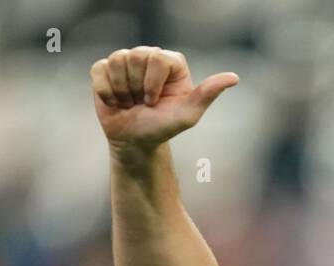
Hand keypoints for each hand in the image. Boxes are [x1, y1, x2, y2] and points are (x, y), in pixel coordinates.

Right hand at [89, 46, 237, 149]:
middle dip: (137, 88)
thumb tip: (234, 78)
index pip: (157, 59)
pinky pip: (99, 71)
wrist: (136, 142)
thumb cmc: (163, 128)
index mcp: (171, 62)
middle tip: (143, 103)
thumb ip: (208, 94)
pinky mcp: (103, 68)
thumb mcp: (188, 115)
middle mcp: (148, 55)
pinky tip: (115, 102)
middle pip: (134, 57)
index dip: (153, 85)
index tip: (156, 102)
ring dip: (122, 91)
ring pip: (116, 62)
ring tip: (130, 102)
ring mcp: (124, 60)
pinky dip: (106, 92)